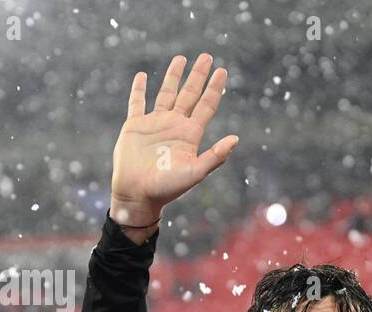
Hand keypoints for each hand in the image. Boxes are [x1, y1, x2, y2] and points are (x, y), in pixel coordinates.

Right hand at [110, 53, 238, 232]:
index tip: (223, 71)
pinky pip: (136, 103)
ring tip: (181, 59)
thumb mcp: (195, 173)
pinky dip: (138, 89)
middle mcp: (174, 125)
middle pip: (189, 94)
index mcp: (190, 135)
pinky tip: (141, 76)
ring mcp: (154, 124)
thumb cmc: (167, 188)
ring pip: (165, 93)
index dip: (214, 88)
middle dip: (198, 76)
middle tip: (207, 56)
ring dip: (173, 76)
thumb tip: (236, 139)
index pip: (206, 106)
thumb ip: (215, 157)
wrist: (138, 195)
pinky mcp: (134, 126)